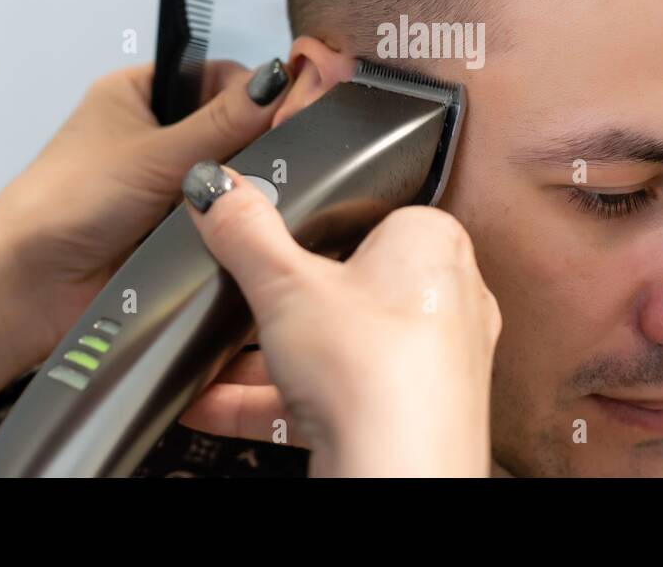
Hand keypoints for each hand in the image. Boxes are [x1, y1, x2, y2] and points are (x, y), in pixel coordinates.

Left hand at [0, 59, 290, 362]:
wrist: (25, 290)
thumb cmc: (62, 205)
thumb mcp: (155, 153)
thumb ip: (224, 122)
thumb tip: (275, 82)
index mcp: (137, 94)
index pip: (216, 75)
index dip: (251, 92)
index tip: (284, 112)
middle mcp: (149, 135)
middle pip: (228, 126)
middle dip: (249, 144)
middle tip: (272, 158)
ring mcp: (162, 185)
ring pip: (226, 175)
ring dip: (236, 189)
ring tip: (252, 198)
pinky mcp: (171, 230)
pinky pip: (219, 218)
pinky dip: (229, 224)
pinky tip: (244, 228)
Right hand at [176, 163, 501, 476]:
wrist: (398, 471)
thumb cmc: (375, 368)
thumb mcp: (284, 282)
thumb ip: (245, 230)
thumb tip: (218, 190)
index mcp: (431, 241)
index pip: (363, 216)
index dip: (308, 233)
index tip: (263, 245)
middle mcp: (447, 295)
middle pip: (343, 288)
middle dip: (279, 309)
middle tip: (238, 312)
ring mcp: (434, 359)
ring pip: (337, 347)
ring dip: (268, 361)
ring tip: (216, 372)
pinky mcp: (411, 411)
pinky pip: (337, 395)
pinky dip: (278, 401)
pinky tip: (217, 408)